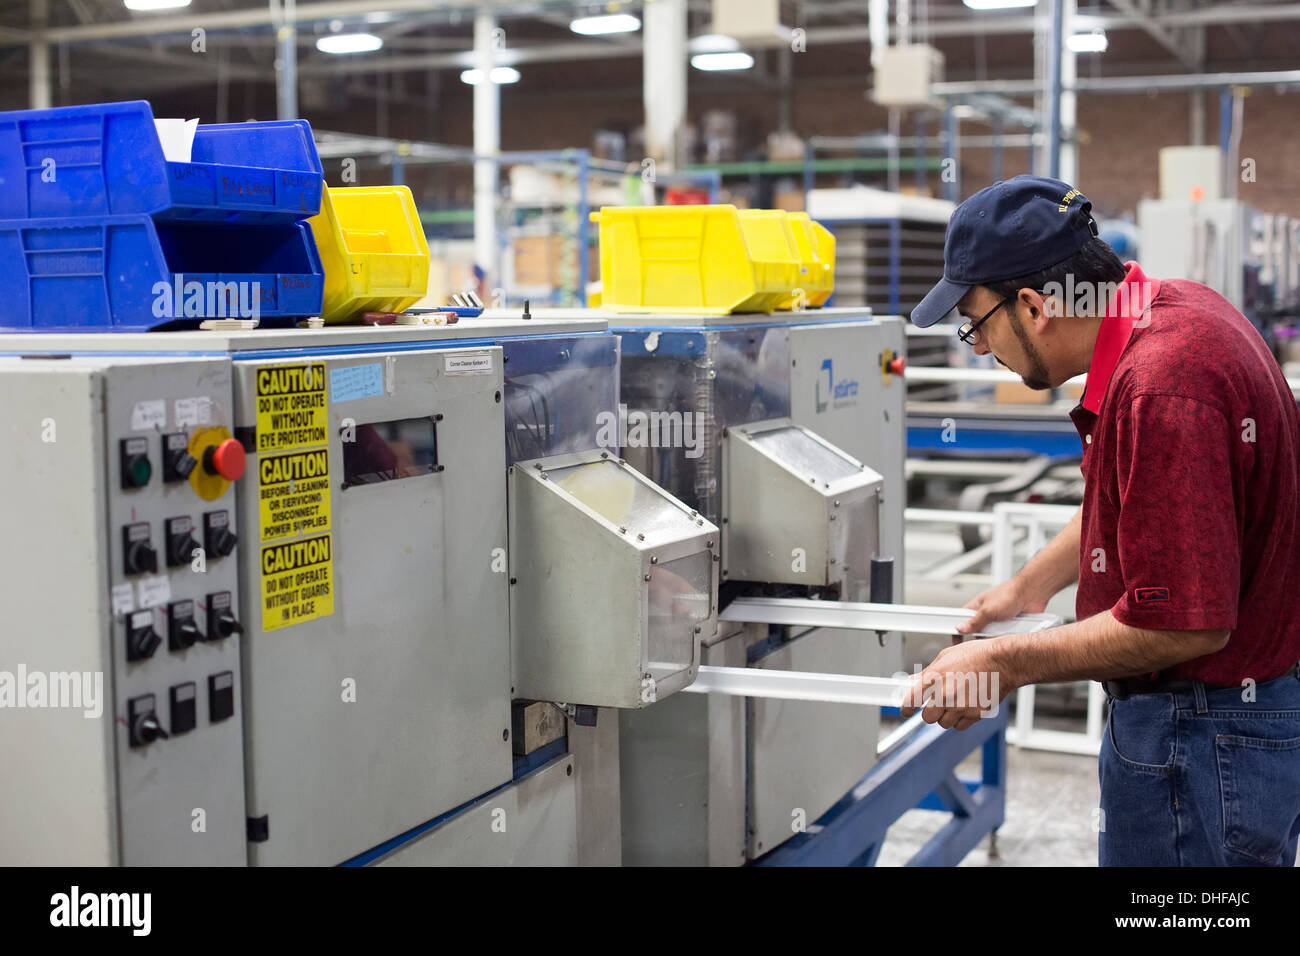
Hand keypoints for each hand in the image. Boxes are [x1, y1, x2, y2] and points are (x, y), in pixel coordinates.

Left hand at [899, 640, 1015, 729]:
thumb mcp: (946, 656)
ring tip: (953, 702)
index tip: (905, 710)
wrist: (1003, 662)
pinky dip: (959, 720)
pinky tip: (963, 707)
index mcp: (935, 678)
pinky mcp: (974, 714)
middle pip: (927, 717)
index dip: (906, 708)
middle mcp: (946, 694)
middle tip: (935, 704)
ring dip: (945, 716)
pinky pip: (959, 726)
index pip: (911, 700)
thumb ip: (927, 672)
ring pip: (943, 723)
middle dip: (929, 711)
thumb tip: (914, 680)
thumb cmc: (978, 655)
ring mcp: (961, 706)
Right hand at [956, 575, 1047, 634]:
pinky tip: (1011, 631)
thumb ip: (974, 622)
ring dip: (997, 635)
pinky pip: (1004, 637)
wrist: (1032, 594)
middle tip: (985, 635)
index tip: (956, 642)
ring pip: (992, 636)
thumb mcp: (988, 610)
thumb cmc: (1010, 593)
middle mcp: (986, 614)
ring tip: (1002, 628)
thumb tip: (961, 629)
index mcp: (976, 607)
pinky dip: (1007, 636)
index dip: (958, 631)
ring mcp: (998, 621)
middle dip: (982, 635)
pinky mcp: (1009, 626)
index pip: (961, 620)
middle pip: (978, 632)